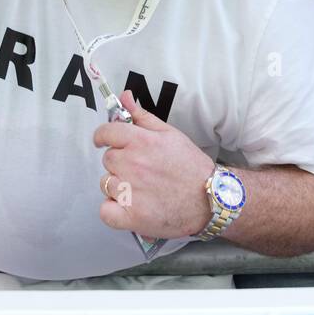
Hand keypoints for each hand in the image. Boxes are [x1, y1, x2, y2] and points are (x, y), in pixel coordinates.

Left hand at [93, 90, 213, 239]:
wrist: (210, 198)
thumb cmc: (191, 166)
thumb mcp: (170, 134)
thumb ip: (142, 116)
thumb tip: (125, 97)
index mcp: (140, 142)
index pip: (105, 133)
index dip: (103, 137)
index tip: (104, 141)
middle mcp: (132, 165)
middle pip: (107, 160)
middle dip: (120, 163)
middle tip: (140, 170)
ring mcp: (130, 192)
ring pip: (107, 184)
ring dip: (119, 186)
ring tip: (142, 189)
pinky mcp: (132, 216)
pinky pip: (105, 211)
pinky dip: (114, 211)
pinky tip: (130, 207)